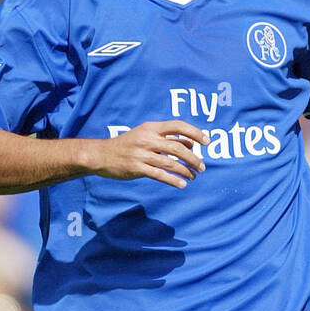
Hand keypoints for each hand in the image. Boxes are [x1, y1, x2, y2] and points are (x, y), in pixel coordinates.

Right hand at [89, 121, 208, 188]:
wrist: (102, 155)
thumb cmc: (127, 145)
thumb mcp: (146, 136)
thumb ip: (168, 138)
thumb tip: (192, 142)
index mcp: (151, 128)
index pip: (178, 126)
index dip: (195, 132)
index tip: (207, 142)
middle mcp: (147, 139)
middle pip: (177, 148)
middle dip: (193, 158)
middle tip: (202, 167)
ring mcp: (142, 154)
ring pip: (170, 163)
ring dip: (185, 171)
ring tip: (193, 177)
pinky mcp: (137, 168)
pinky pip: (160, 175)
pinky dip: (173, 180)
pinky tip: (182, 184)